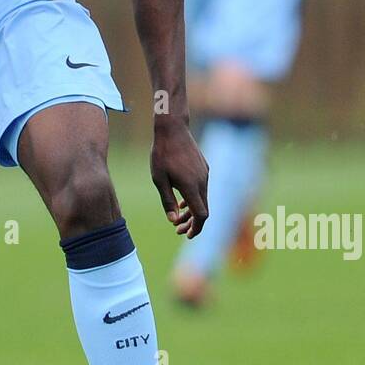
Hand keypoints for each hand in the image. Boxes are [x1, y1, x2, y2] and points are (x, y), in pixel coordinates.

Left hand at [150, 122, 208, 238]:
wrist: (173, 129)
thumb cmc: (162, 154)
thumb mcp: (159, 180)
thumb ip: (167, 201)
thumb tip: (173, 220)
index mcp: (191, 187)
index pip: (201, 215)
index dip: (196, 228)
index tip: (187, 235)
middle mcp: (202, 182)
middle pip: (203, 209)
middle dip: (192, 223)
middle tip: (178, 230)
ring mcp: (205, 174)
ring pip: (203, 198)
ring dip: (192, 210)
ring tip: (179, 217)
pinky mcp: (204, 167)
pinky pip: (202, 188)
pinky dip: (194, 198)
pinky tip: (182, 200)